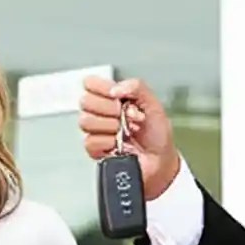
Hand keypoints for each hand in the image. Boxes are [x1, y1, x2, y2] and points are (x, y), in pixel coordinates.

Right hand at [78, 76, 180, 200]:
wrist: (160, 162)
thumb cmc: (158, 136)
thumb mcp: (154, 105)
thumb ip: (137, 87)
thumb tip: (115, 88)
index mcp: (113, 98)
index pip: (90, 83)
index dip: (100, 87)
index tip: (117, 96)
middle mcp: (102, 113)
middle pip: (85, 101)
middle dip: (108, 108)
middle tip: (122, 115)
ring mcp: (97, 131)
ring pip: (85, 121)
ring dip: (109, 125)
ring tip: (122, 130)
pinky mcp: (95, 150)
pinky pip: (90, 141)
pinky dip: (108, 142)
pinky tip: (117, 143)